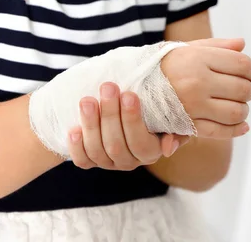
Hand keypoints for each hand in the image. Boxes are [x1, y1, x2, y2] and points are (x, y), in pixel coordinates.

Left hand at [67, 83, 188, 170]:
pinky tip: (74, 129)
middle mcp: (130, 161)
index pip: (141, 143)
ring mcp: (109, 162)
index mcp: (150, 151)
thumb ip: (176, 129)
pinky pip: (83, 161)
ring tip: (87, 100)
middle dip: (110, 115)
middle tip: (108, 87)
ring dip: (91, 125)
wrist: (123, 109)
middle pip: (117, 145)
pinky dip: (77, 146)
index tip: (129, 94)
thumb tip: (168, 147)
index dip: (133, 120)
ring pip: (98, 151)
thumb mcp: (169, 118)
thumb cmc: (150, 110)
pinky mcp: (91, 161)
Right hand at [161, 38, 250, 138]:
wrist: (135, 86)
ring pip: (236, 112)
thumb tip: (242, 44)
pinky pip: (221, 131)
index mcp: (198, 59)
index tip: (250, 73)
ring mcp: (193, 105)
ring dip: (243, 110)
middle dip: (248, 90)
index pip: (242, 64)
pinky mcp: (188, 124)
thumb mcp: (187, 48)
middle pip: (243, 89)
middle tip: (242, 89)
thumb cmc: (165, 64)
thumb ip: (216, 46)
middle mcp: (197, 82)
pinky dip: (237, 129)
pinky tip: (242, 125)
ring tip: (236, 104)